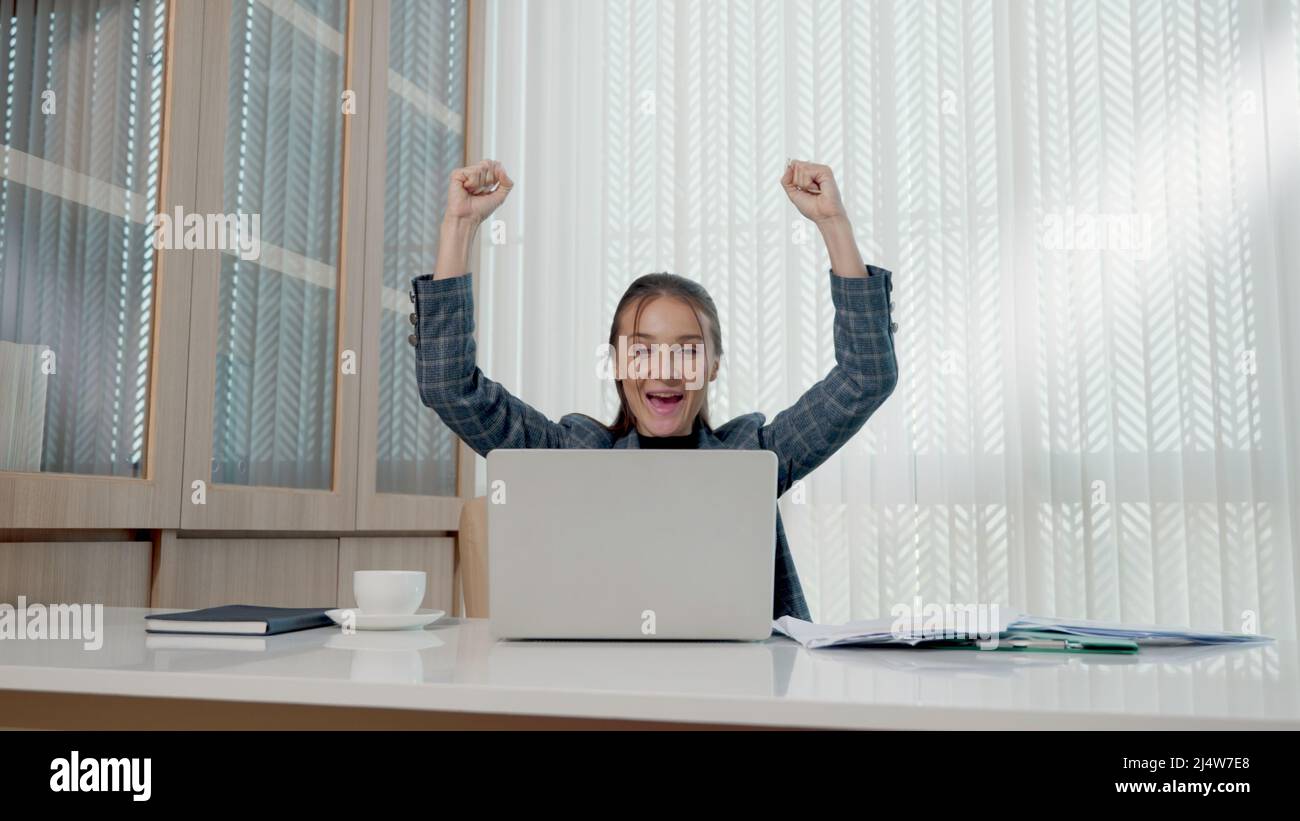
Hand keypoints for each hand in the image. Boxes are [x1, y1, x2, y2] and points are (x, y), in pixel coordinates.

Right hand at [435, 160, 512, 277]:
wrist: (468, 218)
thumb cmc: (480, 210)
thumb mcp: (500, 196)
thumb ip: (507, 183)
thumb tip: (501, 168)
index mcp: (483, 176)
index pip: (496, 164)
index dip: (497, 176)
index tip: (490, 189)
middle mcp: (474, 172)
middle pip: (489, 164)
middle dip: (489, 180)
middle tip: (480, 192)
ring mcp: (465, 172)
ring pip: (482, 167)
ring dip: (480, 184)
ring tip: (472, 192)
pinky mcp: (457, 174)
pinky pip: (473, 172)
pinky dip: (473, 183)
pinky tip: (466, 189)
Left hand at [781, 160, 846, 224]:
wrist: (824, 215)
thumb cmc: (812, 208)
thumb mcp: (792, 193)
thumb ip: (786, 180)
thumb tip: (788, 166)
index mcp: (808, 174)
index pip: (792, 165)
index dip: (792, 179)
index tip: (802, 190)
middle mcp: (814, 170)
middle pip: (795, 165)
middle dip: (798, 182)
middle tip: (809, 192)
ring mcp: (820, 169)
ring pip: (800, 167)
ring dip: (804, 184)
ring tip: (814, 191)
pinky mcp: (825, 170)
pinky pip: (807, 171)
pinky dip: (808, 184)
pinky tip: (818, 189)